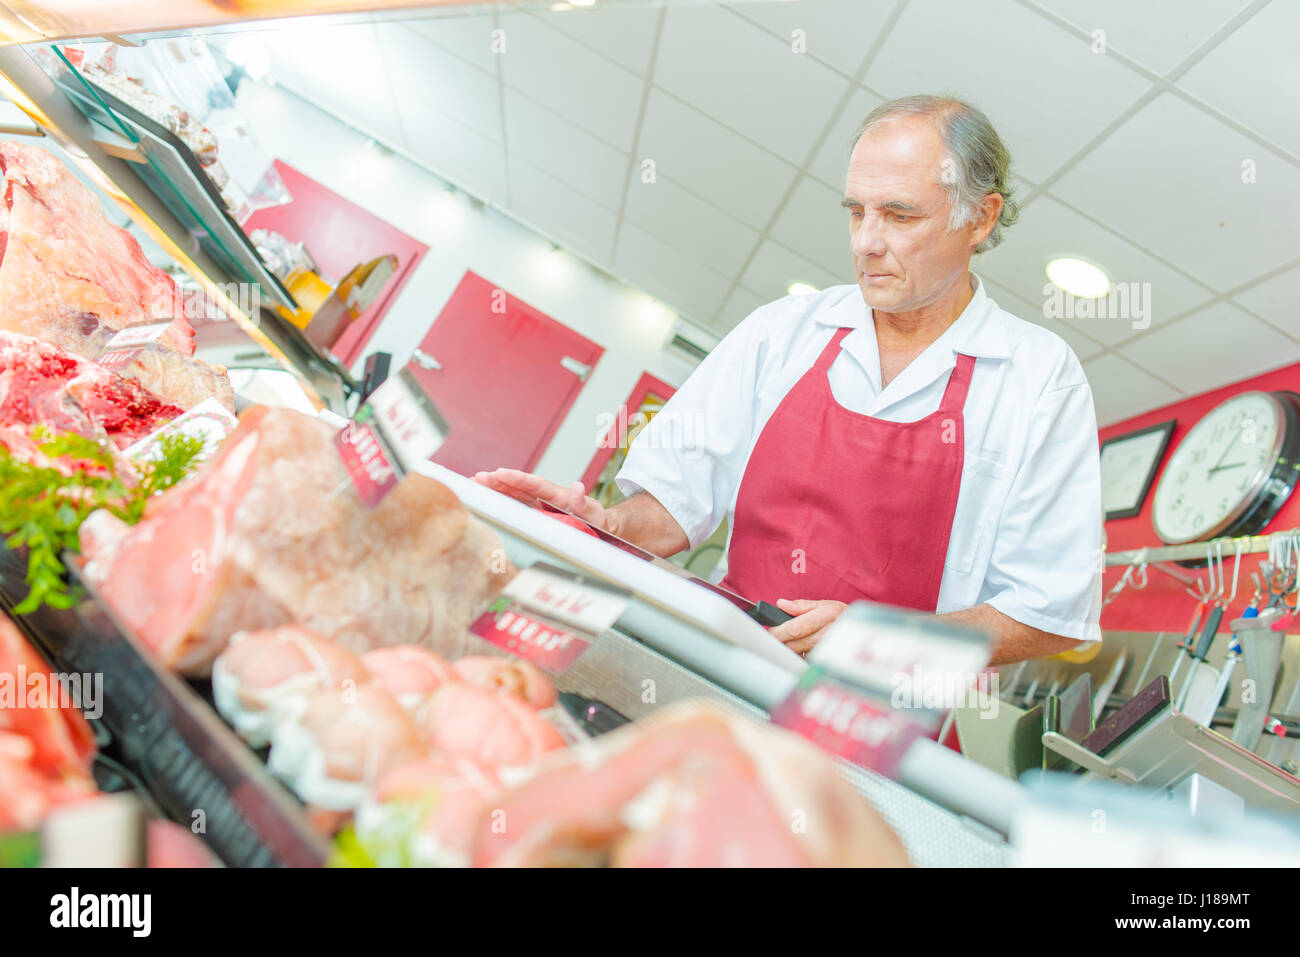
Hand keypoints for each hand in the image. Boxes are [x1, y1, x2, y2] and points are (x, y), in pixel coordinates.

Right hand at [473, 468, 611, 531]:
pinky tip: (486, 501)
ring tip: (475, 484)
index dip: (518, 479)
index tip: (501, 473)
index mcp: (560, 497)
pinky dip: (502, 503)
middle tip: (477, 478)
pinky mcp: (537, 517)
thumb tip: (577, 486)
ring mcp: (541, 507)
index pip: (536, 485)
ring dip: (496, 490)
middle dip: (499, 482)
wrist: (607, 532)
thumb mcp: (599, 517)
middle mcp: (547, 499)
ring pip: (515, 496)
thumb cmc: (604, 525)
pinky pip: (517, 508)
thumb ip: (587, 505)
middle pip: (520, 488)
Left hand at [768, 599, 846, 655]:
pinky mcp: (827, 660)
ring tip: (791, 640)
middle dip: (781, 641)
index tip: (771, 631)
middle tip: (777, 636)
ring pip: (799, 653)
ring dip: (790, 648)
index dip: (780, 631)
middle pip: (795, 644)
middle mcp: (828, 634)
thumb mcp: (824, 605)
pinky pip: (806, 660)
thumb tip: (782, 604)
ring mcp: (828, 650)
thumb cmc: (840, 616)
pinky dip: (800, 655)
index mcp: (826, 616)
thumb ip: (801, 606)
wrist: (861, 631)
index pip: (796, 628)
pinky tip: (801, 648)